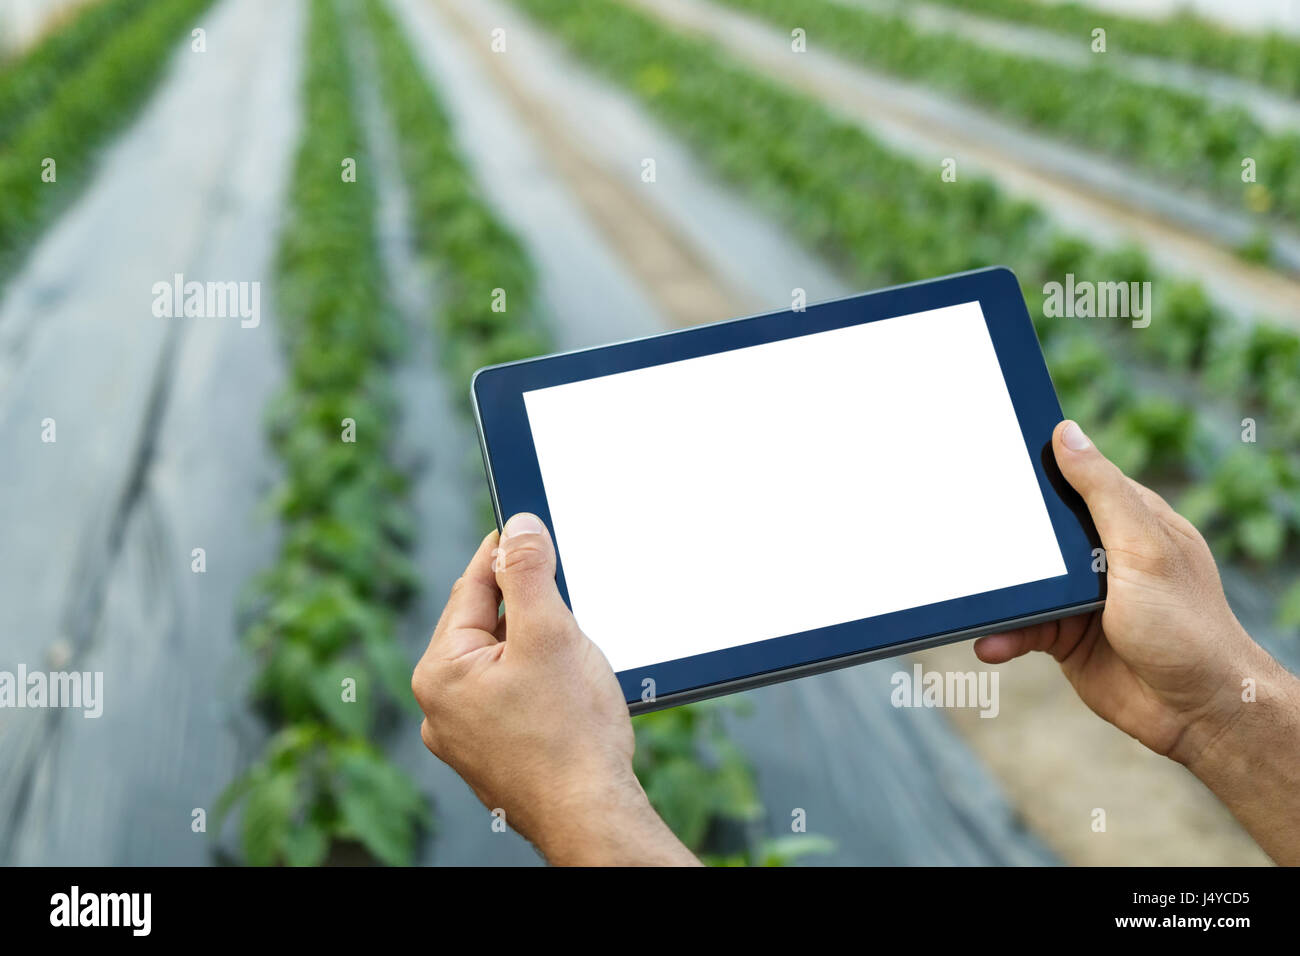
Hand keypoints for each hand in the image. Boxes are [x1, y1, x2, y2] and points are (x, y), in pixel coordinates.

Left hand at [412, 512, 696, 865]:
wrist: (591, 817)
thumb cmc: (571, 736)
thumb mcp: (551, 635)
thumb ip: (528, 573)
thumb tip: (518, 527)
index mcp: (441, 671)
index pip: (471, 588)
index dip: (504, 552)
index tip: (527, 526)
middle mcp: (440, 706)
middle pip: (485, 625)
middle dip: (526, 606)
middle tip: (565, 593)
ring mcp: (464, 736)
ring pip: (500, 661)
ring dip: (534, 645)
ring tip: (572, 655)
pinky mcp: (492, 754)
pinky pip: (509, 696)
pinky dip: (536, 681)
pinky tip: (567, 691)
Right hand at [975, 420, 1299, 862]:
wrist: (1196, 714)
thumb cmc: (1187, 626)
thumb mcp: (1144, 548)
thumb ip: (1101, 493)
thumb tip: (1068, 433)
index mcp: (1129, 520)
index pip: (1076, 477)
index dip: (1037, 466)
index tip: (988, 449)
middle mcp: (1103, 554)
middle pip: (1039, 530)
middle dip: (1002, 535)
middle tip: (960, 528)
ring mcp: (1081, 596)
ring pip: (1023, 582)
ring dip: (997, 594)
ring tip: (967, 601)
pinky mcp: (1064, 636)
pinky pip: (1020, 627)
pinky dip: (1002, 634)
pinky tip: (988, 643)